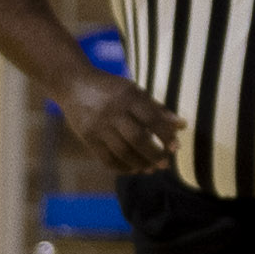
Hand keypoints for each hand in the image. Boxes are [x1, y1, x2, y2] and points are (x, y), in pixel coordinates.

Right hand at [60, 69, 186, 173]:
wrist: (73, 84)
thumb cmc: (110, 88)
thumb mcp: (133, 91)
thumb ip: (156, 108)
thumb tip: (181, 125)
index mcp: (128, 96)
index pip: (151, 119)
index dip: (166, 135)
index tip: (175, 148)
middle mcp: (112, 111)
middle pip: (137, 139)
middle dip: (154, 154)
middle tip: (165, 164)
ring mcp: (98, 126)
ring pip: (122, 152)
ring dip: (139, 164)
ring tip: (150, 169)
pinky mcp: (87, 137)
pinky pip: (106, 158)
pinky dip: (121, 167)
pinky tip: (132, 169)